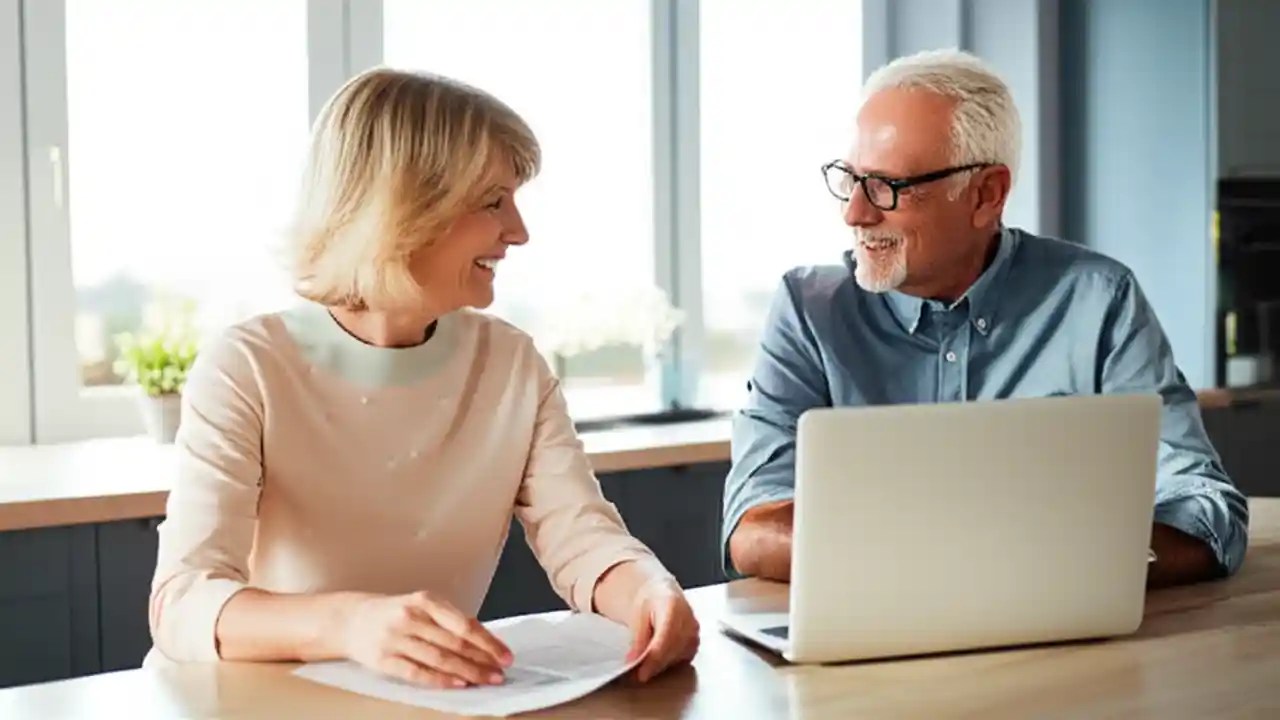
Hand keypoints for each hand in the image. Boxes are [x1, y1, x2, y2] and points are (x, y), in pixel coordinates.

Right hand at [339, 591, 512, 687]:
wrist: (351, 620)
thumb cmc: (395, 614)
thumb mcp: (422, 606)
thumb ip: (449, 620)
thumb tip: (486, 643)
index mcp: (425, 600)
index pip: (464, 624)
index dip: (488, 642)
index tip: (505, 655)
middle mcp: (410, 617)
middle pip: (455, 643)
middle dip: (483, 660)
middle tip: (500, 672)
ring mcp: (396, 639)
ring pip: (440, 659)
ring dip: (468, 672)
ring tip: (486, 680)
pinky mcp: (384, 660)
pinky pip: (418, 673)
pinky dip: (440, 680)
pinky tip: (458, 684)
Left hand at [623, 578, 699, 682]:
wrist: (663, 596)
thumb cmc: (650, 602)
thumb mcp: (637, 616)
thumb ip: (638, 640)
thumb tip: (635, 660)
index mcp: (672, 606)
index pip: (665, 639)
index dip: (653, 660)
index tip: (642, 674)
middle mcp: (688, 619)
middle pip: (672, 651)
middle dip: (654, 665)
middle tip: (637, 673)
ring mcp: (694, 631)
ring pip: (678, 657)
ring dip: (661, 664)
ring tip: (646, 663)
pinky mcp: (696, 642)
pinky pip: (683, 658)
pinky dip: (669, 662)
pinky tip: (659, 659)